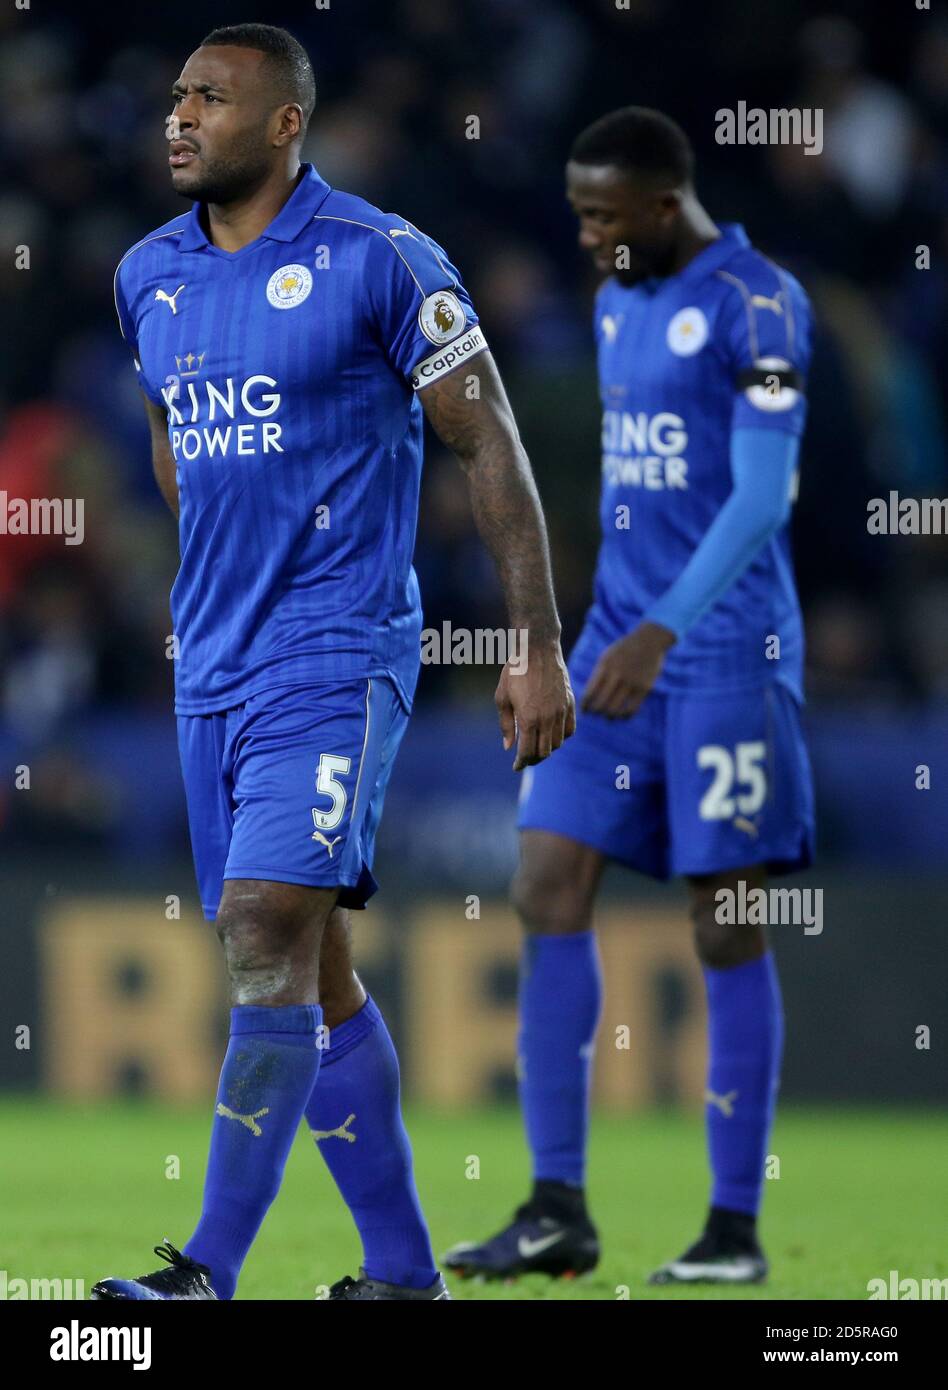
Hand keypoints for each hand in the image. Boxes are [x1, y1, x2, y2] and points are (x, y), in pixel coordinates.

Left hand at [495, 639, 575, 770]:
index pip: (527, 752)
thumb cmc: (515, 672)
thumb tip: (508, 747)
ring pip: (557, 743)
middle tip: (525, 759)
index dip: (521, 763)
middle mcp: (547, 718)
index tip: (516, 766)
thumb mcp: (502, 698)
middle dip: (533, 759)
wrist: (537, 649)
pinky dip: (562, 738)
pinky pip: (570, 730)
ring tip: (537, 747)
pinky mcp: (569, 703)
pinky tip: (552, 736)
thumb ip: (506, 725)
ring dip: (547, 749)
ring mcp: (561, 711)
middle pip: (544, 752)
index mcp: (529, 718)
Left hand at [580, 621, 675, 719]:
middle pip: (601, 704)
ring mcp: (631, 682)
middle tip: (596, 714)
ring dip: (609, 717)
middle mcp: (617, 675)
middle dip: (596, 713)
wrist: (649, 640)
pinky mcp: (644, 688)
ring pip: (615, 710)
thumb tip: (589, 697)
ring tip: (609, 716)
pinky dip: (625, 716)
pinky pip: (632, 709)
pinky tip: (622, 715)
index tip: (585, 710)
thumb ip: (598, 675)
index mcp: (604, 666)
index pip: (590, 693)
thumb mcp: (607, 656)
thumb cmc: (624, 650)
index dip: (585, 705)